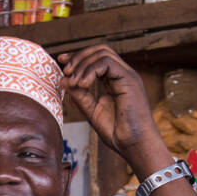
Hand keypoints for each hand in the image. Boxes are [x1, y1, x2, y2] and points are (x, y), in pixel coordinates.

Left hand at [57, 46, 167, 171]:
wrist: (135, 146)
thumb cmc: (118, 133)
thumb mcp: (92, 112)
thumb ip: (80, 96)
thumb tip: (64, 81)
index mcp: (115, 81)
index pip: (97, 58)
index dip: (78, 57)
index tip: (62, 62)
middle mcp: (122, 75)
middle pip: (99, 50)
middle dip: (79, 56)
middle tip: (66, 71)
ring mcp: (127, 76)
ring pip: (103, 53)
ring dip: (83, 65)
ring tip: (74, 82)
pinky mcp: (129, 79)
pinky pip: (107, 63)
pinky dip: (91, 70)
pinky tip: (83, 84)